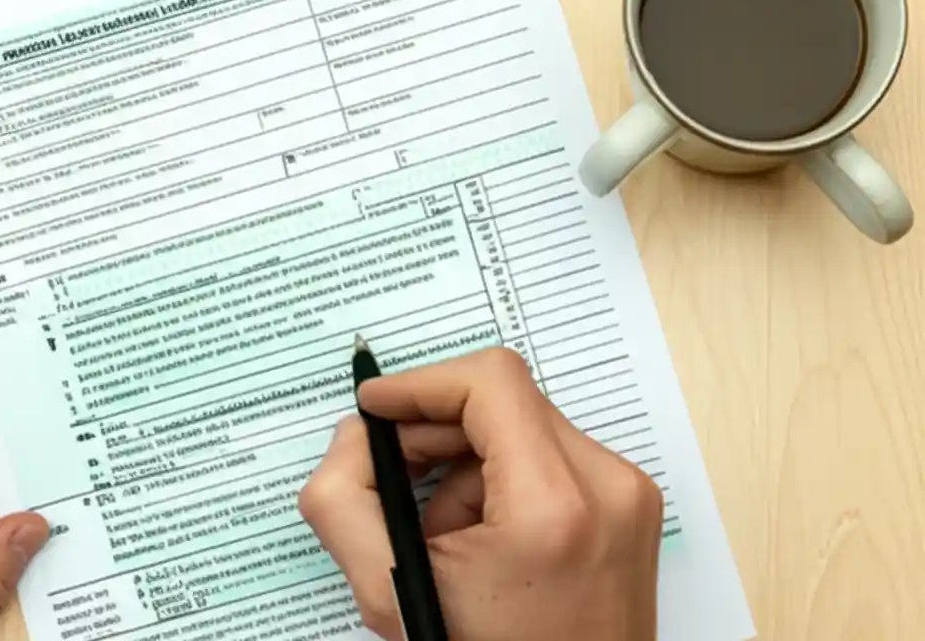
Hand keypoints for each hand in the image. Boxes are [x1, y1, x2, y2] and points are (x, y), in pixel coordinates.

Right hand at [300, 349, 662, 640]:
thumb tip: (355, 435)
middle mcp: (607, 488)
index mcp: (554, 505)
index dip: (421, 384)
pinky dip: (501, 483)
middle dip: (433, 431)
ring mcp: (628, 497)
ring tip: (442, 536)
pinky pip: (552, 460)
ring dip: (465, 465)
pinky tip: (480, 542)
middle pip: (504, 401)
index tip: (376, 406)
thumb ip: (344, 499)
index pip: (489, 383)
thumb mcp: (391, 591)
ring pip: (524, 429)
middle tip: (390, 475)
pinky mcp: (630, 509)